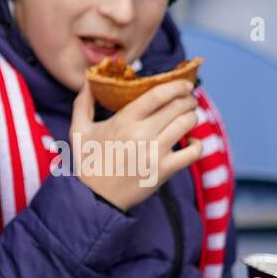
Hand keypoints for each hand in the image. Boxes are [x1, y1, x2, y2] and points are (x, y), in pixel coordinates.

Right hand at [69, 78, 203, 212]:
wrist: (96, 198)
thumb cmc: (88, 161)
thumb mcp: (79, 129)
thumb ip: (83, 101)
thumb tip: (88, 79)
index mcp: (124, 120)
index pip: (157, 95)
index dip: (176, 86)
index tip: (183, 83)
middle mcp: (142, 134)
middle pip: (177, 107)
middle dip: (187, 99)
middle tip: (188, 98)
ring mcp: (156, 153)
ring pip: (187, 125)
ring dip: (192, 116)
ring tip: (190, 115)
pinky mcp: (165, 170)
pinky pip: (193, 152)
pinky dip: (198, 144)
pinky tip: (191, 141)